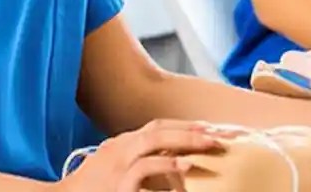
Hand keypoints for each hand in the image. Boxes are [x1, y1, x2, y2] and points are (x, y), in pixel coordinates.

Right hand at [56, 120, 227, 191]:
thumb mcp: (114, 170)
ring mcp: (117, 163)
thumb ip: (139, 162)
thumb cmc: (89, 190)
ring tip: (210, 143)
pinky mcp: (117, 183)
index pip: (159, 127)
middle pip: (161, 129)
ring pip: (155, 141)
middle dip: (192, 129)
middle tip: (220, 134)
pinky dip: (166, 166)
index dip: (186, 126)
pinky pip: (144, 170)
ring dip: (185, 140)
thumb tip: (171, 163)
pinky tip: (185, 167)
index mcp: (122, 143)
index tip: (212, 128)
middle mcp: (121, 147)